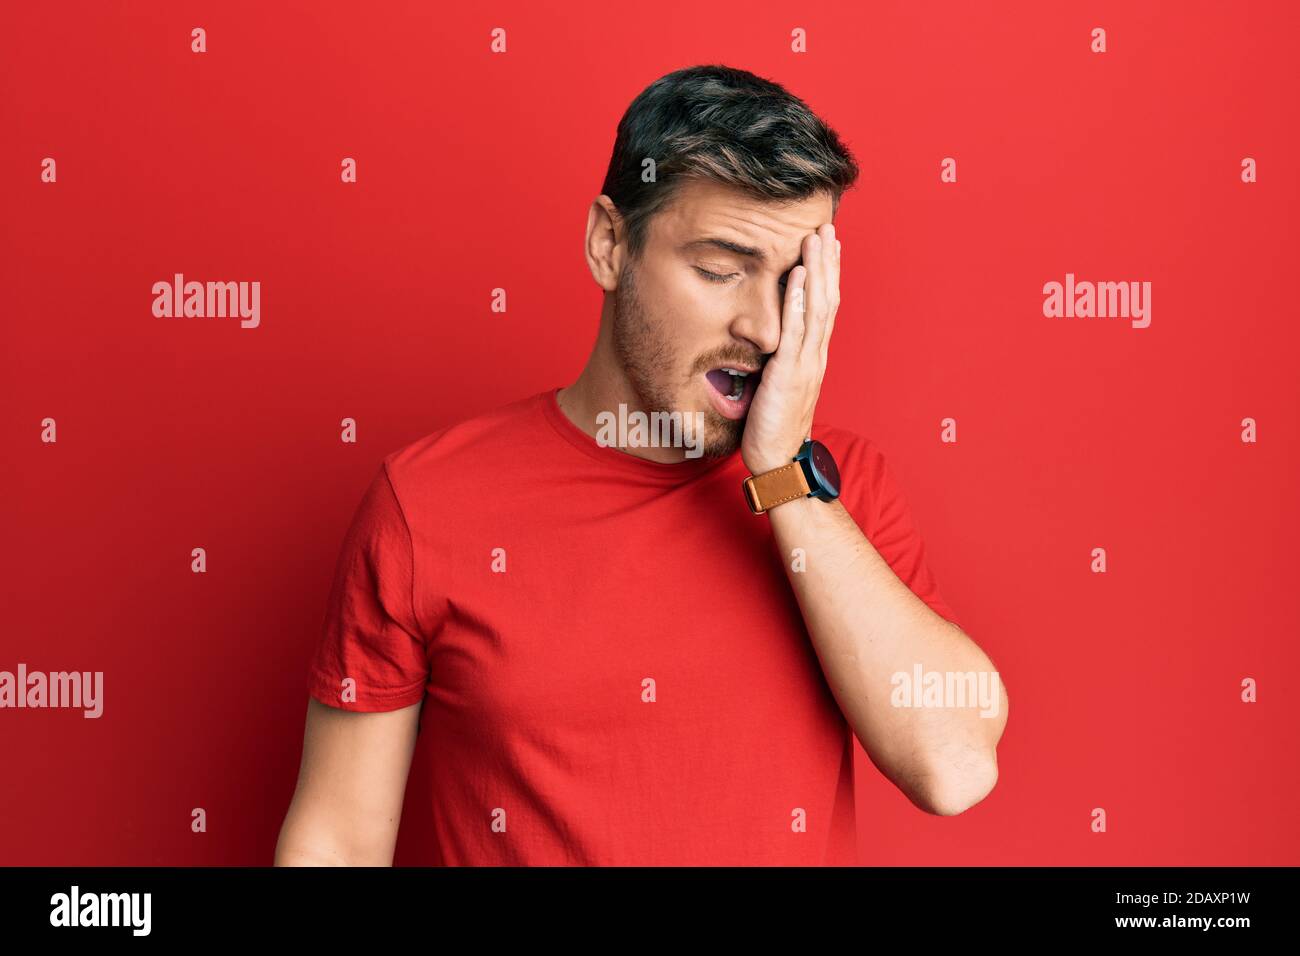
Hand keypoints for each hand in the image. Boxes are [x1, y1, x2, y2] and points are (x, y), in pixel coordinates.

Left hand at [741, 222, 840, 473]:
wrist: (777, 460)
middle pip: (827, 299)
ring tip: (817, 237)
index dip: (827, 275)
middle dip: (828, 262)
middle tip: (828, 227)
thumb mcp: (774, 385)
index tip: (827, 246)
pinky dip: (800, 299)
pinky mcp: (789, 373)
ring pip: (817, 308)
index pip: (824, 308)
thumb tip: (766, 340)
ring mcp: (805, 363)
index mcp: (811, 357)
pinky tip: (799, 274)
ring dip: (818, 269)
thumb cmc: (772, 426)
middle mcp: (814, 355)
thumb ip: (775, 361)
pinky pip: (797, 330)